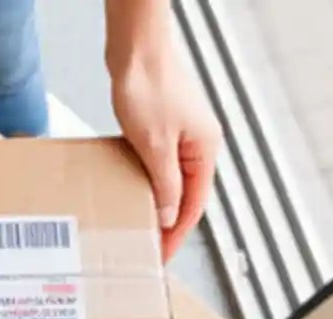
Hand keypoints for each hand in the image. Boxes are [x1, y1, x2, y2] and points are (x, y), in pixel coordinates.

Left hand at [110, 46, 220, 261]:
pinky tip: (126, 189)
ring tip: (135, 224)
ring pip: (169, 178)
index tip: (160, 256)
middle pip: (185, 194)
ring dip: (154, 201)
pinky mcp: (162, 124)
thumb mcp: (155, 146)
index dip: (177, 234)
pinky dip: (144, 179)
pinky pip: (156, 161)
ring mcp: (181, 133)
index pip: (194, 205)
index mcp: (206, 150)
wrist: (136, 48)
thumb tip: (168, 217)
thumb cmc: (149, 87)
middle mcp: (199, 143)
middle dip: (166, 222)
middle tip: (144, 247)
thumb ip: (165, 184)